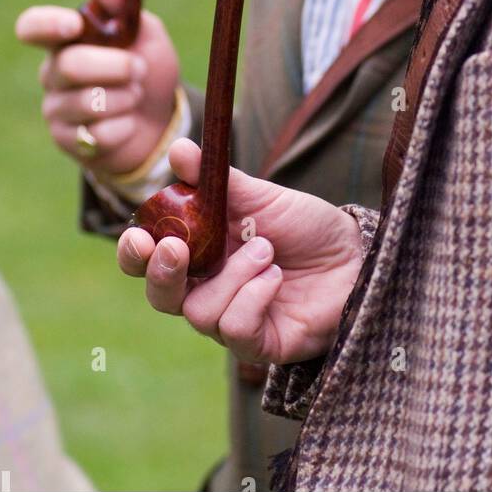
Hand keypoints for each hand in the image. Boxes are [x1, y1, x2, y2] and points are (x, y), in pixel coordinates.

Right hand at [15, 0, 179, 175]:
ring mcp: (55, 107)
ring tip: (136, 96)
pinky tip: (127, 124)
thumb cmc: (147, 69)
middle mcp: (52, 71)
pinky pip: (98, 133)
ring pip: (89, 102)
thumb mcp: (146, 33)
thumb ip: (124, 7)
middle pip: (70, 65)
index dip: (47, 24)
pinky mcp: (66, 140)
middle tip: (141, 69)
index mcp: (65, 40)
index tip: (74, 25)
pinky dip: (125, 126)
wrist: (159, 119)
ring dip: (126, 98)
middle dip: (116, 67)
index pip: (32, 26)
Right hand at [117, 138, 363, 365]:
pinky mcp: (259, 343)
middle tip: (175, 248)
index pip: (149, 261)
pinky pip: (235, 328)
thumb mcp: (261, 197)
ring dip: (234, 275)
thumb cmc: (306, 226)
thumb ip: (216, 180)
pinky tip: (276, 277)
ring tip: (267, 249)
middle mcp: (209, 290)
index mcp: (200, 253)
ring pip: (200, 311)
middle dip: (160, 274)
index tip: (139, 233)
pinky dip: (253, 296)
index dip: (135, 254)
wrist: (356, 253)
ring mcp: (232, 319)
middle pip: (160, 297)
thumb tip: (177, 148)